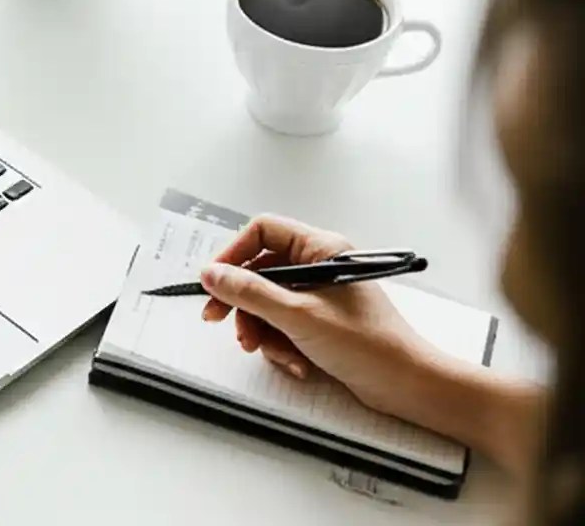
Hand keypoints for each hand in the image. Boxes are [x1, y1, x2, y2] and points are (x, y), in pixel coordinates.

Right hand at [200, 214, 546, 473]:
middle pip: (260, 271)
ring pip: (268, 303)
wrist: (406, 385)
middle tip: (217, 321)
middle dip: (241, 301)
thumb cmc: (364, 343)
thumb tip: (210, 274)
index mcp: (320, 249)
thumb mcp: (297, 315)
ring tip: (269, 352)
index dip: (233, 254)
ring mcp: (320, 295)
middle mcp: (319, 266)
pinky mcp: (321, 322)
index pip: (263, 232)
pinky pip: (283, 325)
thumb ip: (249, 292)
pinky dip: (282, 345)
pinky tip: (296, 363)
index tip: (212, 282)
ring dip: (261, 330)